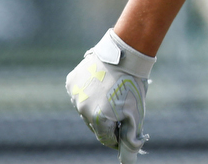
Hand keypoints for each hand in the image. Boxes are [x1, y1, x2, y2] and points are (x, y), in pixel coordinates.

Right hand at [66, 29, 155, 163]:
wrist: (125, 54)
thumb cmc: (133, 83)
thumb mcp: (137, 112)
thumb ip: (131, 137)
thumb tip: (129, 156)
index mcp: (98, 119)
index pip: (105, 138)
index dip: (117, 135)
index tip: (124, 128)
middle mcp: (83, 109)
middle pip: (95, 124)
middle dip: (108, 120)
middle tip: (120, 106)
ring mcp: (75, 95)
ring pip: (86, 108)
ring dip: (97, 105)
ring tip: (111, 91)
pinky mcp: (71, 82)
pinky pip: (79, 93)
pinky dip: (88, 91)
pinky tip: (101, 82)